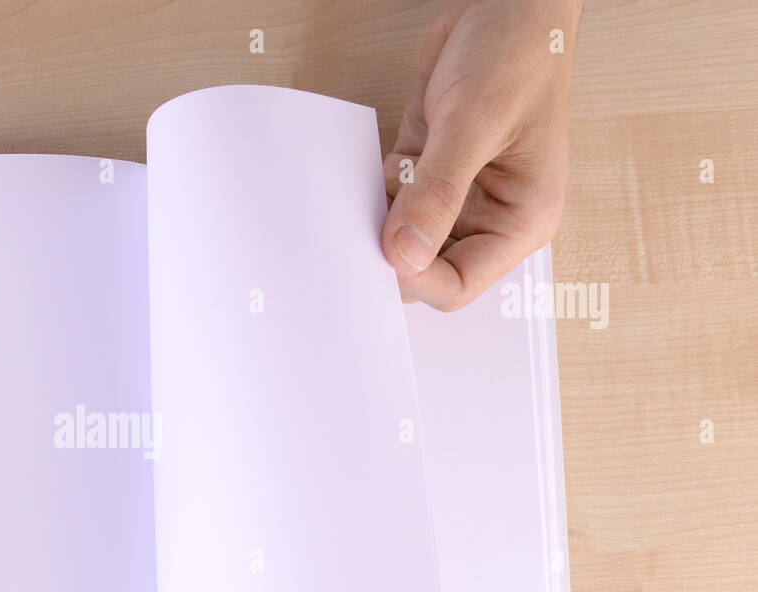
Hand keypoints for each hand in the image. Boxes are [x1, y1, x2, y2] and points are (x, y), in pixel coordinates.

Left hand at [381, 0, 581, 309]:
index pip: (458, 285)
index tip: (377, 249)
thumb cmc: (517, 55)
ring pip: (399, 241)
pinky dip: (369, 194)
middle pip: (424, 270)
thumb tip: (403, 254)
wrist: (506, 6)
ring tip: (364, 190)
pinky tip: (366, 169)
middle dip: (387, 254)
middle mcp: (487, 218)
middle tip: (350, 231)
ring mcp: (454, 199)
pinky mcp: (426, 175)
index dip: (414, 277)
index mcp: (519, 222)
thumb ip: (439, 190)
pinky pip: (387, 204)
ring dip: (373, 222)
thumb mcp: (475, 122)